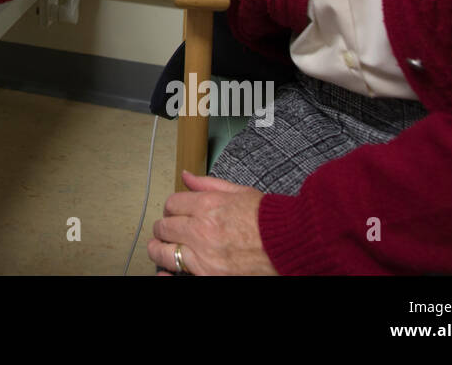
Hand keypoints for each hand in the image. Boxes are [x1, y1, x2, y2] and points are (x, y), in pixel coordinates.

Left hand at [147, 171, 277, 274]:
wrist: (291, 244)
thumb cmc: (270, 220)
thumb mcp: (239, 192)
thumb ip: (208, 184)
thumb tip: (186, 176)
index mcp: (207, 206)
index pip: (172, 204)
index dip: (172, 208)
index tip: (175, 212)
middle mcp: (201, 230)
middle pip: (164, 227)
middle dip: (164, 227)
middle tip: (167, 230)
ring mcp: (204, 256)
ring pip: (163, 252)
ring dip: (160, 248)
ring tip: (161, 248)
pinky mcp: (209, 275)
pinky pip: (178, 274)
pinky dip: (168, 273)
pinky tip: (165, 271)